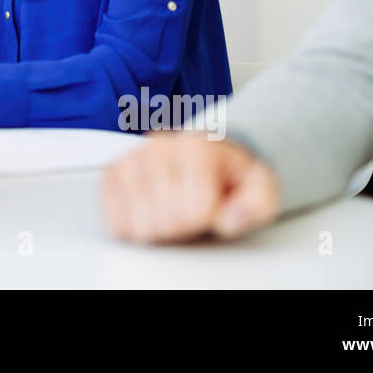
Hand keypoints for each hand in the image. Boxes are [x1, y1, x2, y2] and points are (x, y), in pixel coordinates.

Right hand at [101, 132, 279, 241]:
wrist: (209, 155)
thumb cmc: (232, 177)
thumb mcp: (260, 188)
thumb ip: (256, 204)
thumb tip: (231, 218)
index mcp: (198, 148)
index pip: (195, 211)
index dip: (208, 220)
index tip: (213, 207)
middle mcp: (160, 146)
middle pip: (165, 220)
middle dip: (182, 226)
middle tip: (191, 210)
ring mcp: (132, 158)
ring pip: (138, 224)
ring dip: (157, 227)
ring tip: (172, 209)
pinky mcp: (113, 171)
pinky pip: (114, 217)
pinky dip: (131, 224)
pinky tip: (149, 211)